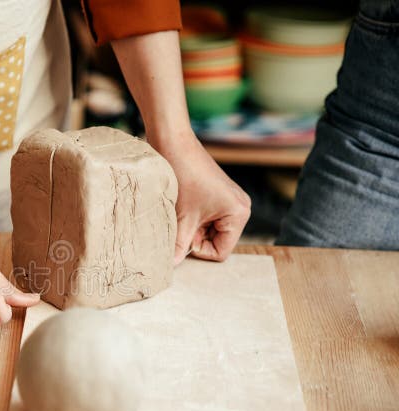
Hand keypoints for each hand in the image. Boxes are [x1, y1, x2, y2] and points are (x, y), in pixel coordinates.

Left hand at [155, 133, 250, 263]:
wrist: (174, 144)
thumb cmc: (182, 176)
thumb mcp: (181, 216)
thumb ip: (179, 244)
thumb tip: (171, 266)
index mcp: (239, 214)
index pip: (221, 252)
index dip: (199, 250)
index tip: (183, 236)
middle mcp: (240, 208)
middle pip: (217, 242)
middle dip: (196, 238)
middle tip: (180, 223)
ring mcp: (229, 201)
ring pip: (208, 231)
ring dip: (192, 228)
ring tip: (179, 213)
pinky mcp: (217, 196)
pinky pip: (206, 219)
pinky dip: (192, 219)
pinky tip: (181, 207)